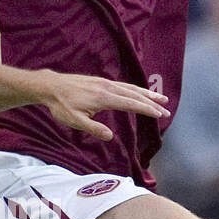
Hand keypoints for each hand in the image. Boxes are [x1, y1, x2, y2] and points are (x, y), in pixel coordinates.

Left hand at [38, 72, 169, 140]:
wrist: (51, 87)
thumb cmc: (61, 106)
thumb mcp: (75, 121)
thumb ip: (93, 129)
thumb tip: (110, 137)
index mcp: (103, 97)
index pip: (130, 104)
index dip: (146, 109)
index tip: (160, 114)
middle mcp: (107, 87)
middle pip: (135, 94)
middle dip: (152, 102)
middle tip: (167, 109)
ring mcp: (105, 82)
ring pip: (130, 88)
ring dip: (147, 93)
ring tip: (161, 98)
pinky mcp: (101, 81)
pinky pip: (123, 85)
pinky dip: (135, 89)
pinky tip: (140, 93)